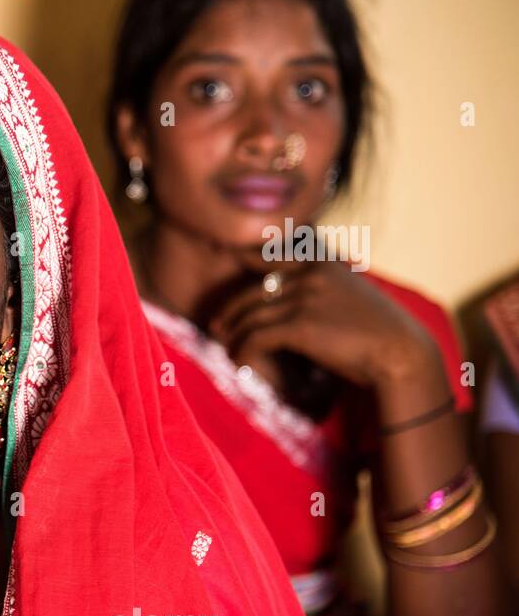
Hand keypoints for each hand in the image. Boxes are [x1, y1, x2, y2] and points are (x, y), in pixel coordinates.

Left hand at [206, 253, 439, 391]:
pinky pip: (257, 338)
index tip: (230, 261)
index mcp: (322, 261)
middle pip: (253, 289)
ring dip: (233, 333)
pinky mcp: (300, 326)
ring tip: (224, 345)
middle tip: (217, 323)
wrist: (399, 351)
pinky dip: (243, 351)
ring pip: (251, 315)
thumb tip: (293, 289)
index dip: (248, 257)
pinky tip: (238, 362)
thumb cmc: (377, 327)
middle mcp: (310, 274)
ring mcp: (304, 298)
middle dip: (230, 307)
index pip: (273, 253)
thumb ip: (322, 283)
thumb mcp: (350, 291)